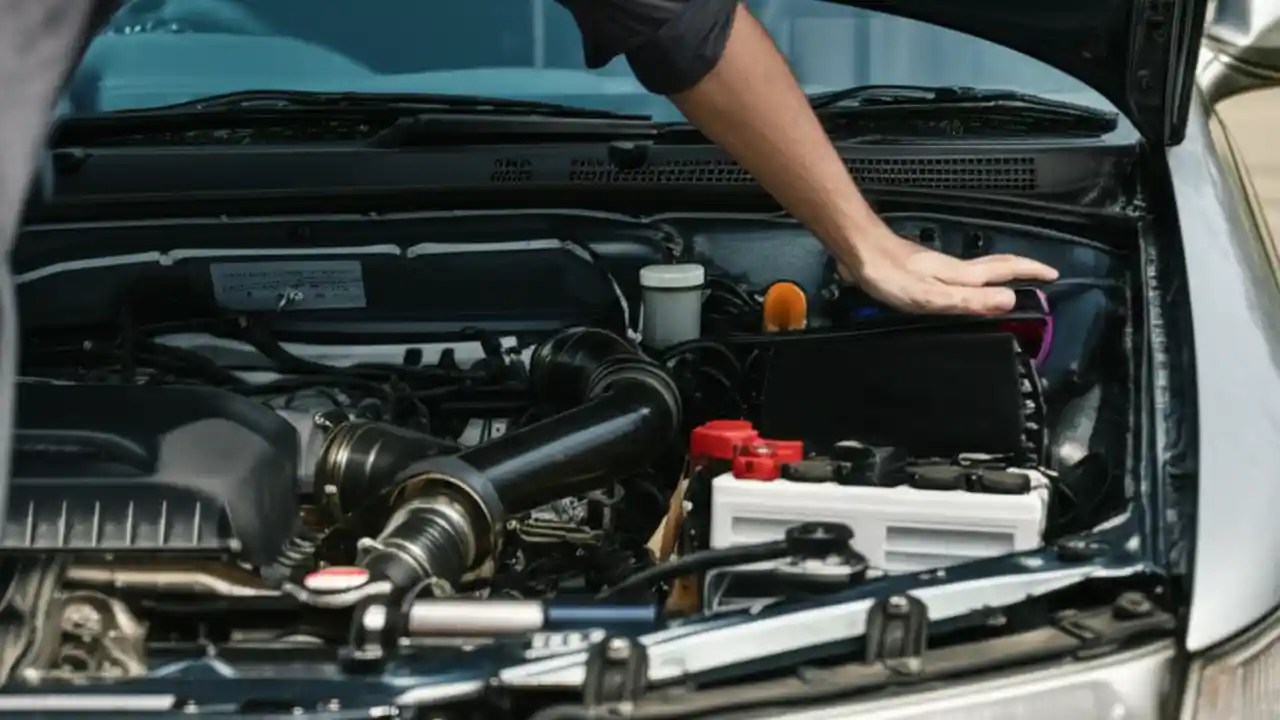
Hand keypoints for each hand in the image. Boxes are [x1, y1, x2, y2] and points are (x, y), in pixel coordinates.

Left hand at [838, 224, 1058, 314]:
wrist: (858, 251)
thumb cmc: (891, 276)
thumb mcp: (932, 296)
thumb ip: (969, 300)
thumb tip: (1011, 300)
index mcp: (959, 274)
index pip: (1003, 271)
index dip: (1029, 272)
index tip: (1053, 274)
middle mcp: (952, 266)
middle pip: (994, 265)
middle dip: (1020, 268)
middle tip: (1040, 274)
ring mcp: (935, 264)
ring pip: (976, 267)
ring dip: (998, 271)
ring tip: (1010, 280)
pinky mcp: (919, 267)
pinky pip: (957, 271)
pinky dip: (972, 276)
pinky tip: (962, 283)